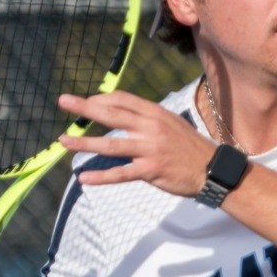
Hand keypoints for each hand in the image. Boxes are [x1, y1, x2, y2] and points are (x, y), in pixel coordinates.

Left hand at [58, 92, 215, 195]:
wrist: (212, 169)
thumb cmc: (188, 146)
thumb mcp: (170, 123)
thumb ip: (146, 118)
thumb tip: (120, 113)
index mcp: (155, 113)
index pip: (122, 99)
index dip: (100, 99)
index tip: (85, 103)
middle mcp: (151, 128)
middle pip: (112, 115)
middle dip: (85, 108)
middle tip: (64, 101)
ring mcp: (150, 149)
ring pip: (111, 145)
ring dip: (85, 143)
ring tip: (64, 141)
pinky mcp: (151, 170)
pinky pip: (121, 173)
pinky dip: (101, 176)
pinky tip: (84, 177)